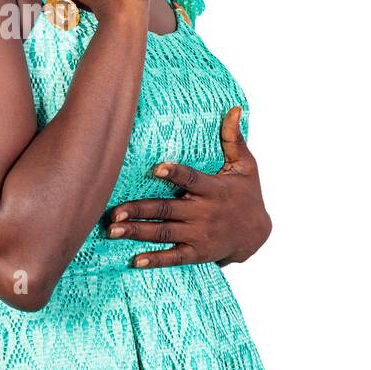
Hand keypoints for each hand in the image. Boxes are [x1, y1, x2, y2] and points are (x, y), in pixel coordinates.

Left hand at [105, 106, 272, 266]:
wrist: (257, 234)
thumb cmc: (248, 193)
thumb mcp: (247, 165)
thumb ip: (234, 139)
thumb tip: (234, 109)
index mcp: (213, 189)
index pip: (192, 179)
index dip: (175, 173)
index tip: (156, 168)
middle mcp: (204, 213)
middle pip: (167, 210)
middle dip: (140, 210)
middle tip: (114, 211)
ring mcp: (200, 235)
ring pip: (164, 233)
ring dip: (137, 232)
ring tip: (113, 230)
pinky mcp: (198, 252)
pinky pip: (175, 257)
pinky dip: (156, 259)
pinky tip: (135, 260)